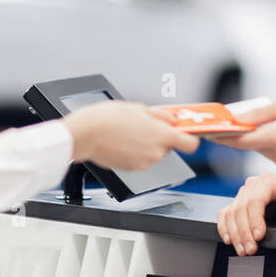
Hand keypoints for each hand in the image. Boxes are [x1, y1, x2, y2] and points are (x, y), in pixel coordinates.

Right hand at [61, 101, 198, 170]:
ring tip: (129, 133)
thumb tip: (172, 118)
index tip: (186, 133)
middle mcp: (156, 152)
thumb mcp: (138, 107)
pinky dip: (135, 152)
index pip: (191, 144)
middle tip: (144, 126)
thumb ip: (161, 115)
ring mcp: (144, 163)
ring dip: (146, 145)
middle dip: (160, 137)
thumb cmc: (107, 119)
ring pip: (153, 153)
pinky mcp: (132, 169)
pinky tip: (122, 142)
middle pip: (169, 147)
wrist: (85, 134)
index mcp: (161, 135)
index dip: (189, 138)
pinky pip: (140, 159)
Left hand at [207, 94, 275, 172]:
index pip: (242, 141)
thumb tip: (238, 119)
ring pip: (262, 149)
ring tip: (261, 121)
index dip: (222, 136)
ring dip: (257, 137)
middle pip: (250, 145)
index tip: (208, 132)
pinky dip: (270, 142)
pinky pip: (274, 153)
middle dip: (239, 134)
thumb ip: (262, 114)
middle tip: (226, 122)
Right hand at [217, 172, 275, 254]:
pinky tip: (229, 239)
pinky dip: (225, 227)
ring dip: (234, 233)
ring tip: (242, 250)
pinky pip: (226, 214)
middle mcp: (253, 185)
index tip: (258, 237)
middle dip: (244, 232)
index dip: (254, 220)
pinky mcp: (239, 202)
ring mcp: (244, 193)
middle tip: (250, 250)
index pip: (255, 200)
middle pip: (241, 208)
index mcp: (269, 181)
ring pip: (231, 212)